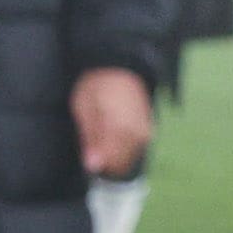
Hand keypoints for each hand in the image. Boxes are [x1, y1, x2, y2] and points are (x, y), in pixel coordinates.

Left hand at [71, 65, 154, 179]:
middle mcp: (138, 134)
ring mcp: (146, 132)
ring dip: (114, 153)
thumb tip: (92, 166)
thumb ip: (90, 139)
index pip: (109, 164)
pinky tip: (114, 129)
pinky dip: (123, 146)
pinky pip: (135, 150)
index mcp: (121, 129)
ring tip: (104, 130)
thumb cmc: (95, 85)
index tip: (88, 147)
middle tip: (94, 136)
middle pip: (120, 165)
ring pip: (128, 159)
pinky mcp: (149, 130)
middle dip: (105, 158)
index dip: (95, 161)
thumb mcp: (83, 109)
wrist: (118, 66)